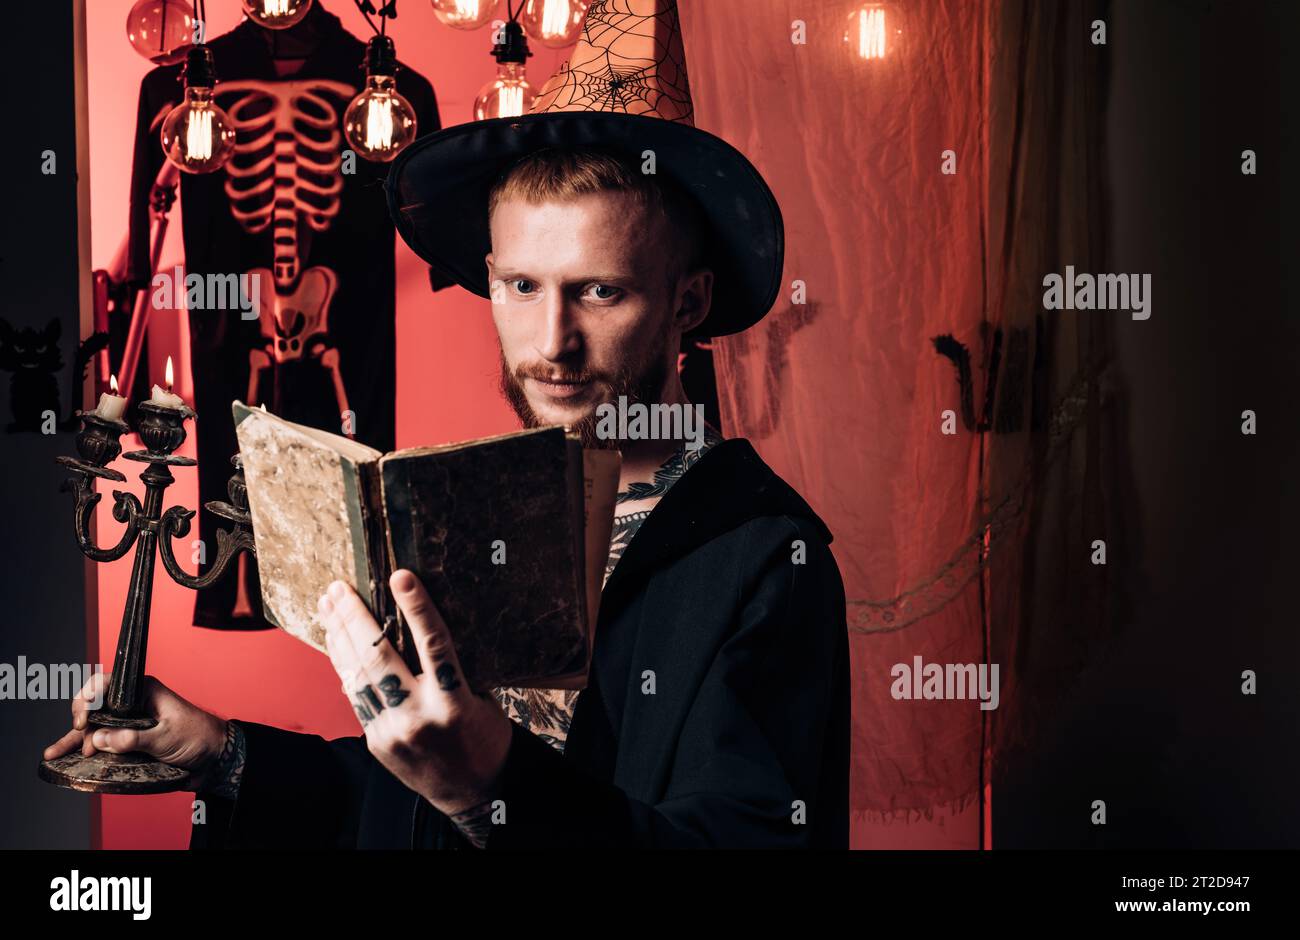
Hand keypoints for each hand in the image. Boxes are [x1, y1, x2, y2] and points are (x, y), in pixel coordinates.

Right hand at [43, 672, 229, 784]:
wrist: (216, 757)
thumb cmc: (199, 736)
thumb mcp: (167, 737)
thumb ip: (133, 738)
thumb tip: (99, 739)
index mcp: (143, 691)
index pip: (106, 685)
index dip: (88, 698)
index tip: (84, 720)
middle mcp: (132, 706)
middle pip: (95, 708)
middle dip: (82, 724)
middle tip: (81, 742)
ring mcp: (130, 724)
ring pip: (95, 728)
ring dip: (75, 740)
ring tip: (53, 754)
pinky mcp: (130, 742)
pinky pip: (104, 744)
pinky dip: (86, 750)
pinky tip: (67, 758)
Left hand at [318, 570, 512, 816]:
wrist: (473, 792)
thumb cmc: (483, 738)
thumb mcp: (480, 698)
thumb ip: (450, 668)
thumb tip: (421, 626)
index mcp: (455, 702)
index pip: (434, 644)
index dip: (417, 607)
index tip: (401, 577)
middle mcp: (420, 716)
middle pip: (379, 657)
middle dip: (354, 617)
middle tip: (340, 588)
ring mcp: (393, 732)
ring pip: (357, 676)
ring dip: (339, 637)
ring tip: (329, 606)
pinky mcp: (376, 742)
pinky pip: (355, 697)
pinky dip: (344, 667)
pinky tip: (336, 644)